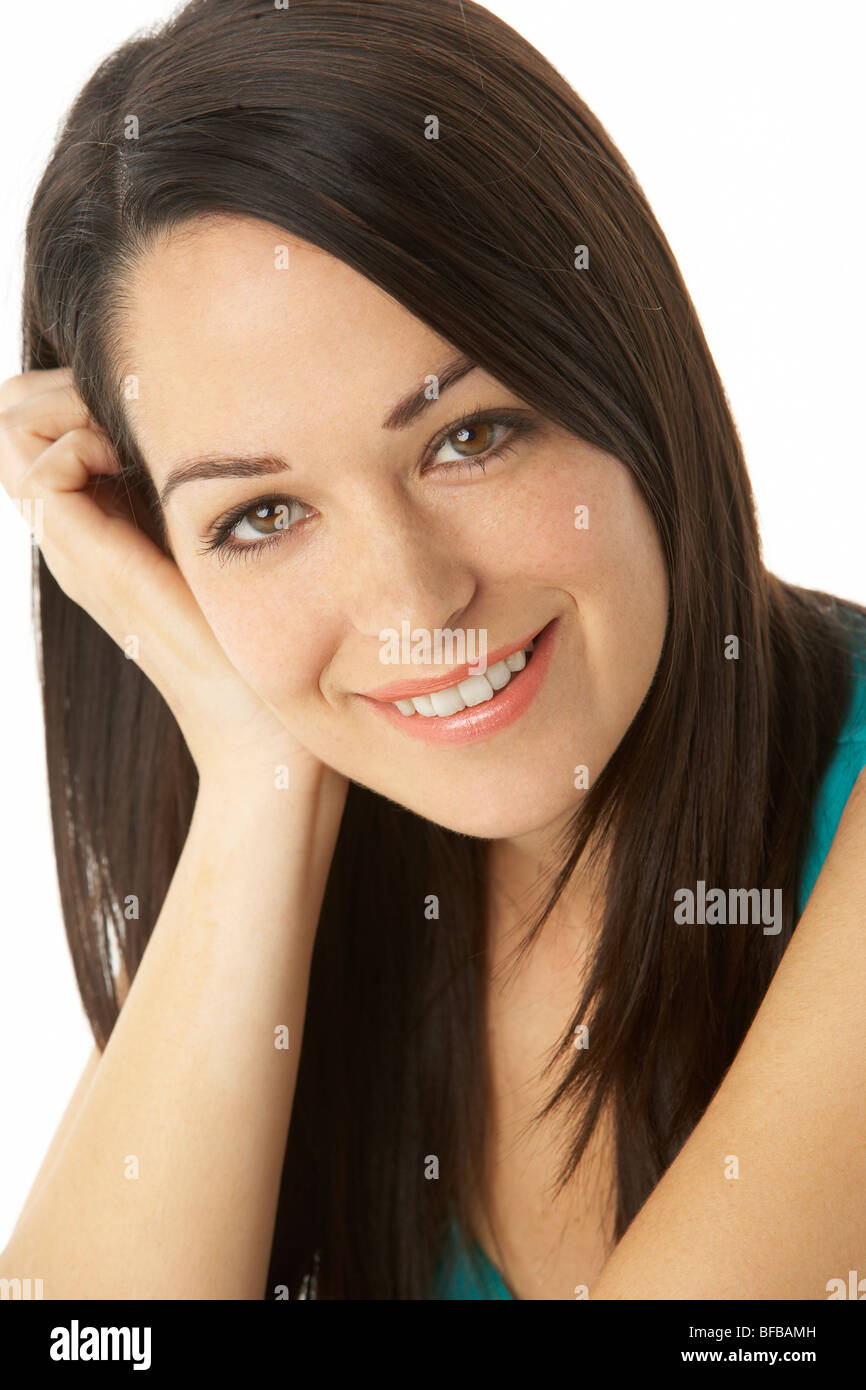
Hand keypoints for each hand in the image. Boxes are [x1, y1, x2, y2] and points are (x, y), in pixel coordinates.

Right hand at [0, 367, 345, 801]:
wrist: (262, 728)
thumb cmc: (263, 637)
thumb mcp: (224, 530)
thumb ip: (195, 480)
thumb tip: (203, 407)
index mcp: (101, 518)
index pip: (39, 412)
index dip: (78, 383)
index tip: (149, 400)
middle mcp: (73, 530)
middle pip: (14, 412)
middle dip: (66, 383)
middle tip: (136, 411)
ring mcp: (74, 548)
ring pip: (12, 427)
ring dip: (71, 404)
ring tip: (136, 434)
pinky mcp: (91, 563)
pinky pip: (42, 468)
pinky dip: (84, 442)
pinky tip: (141, 461)